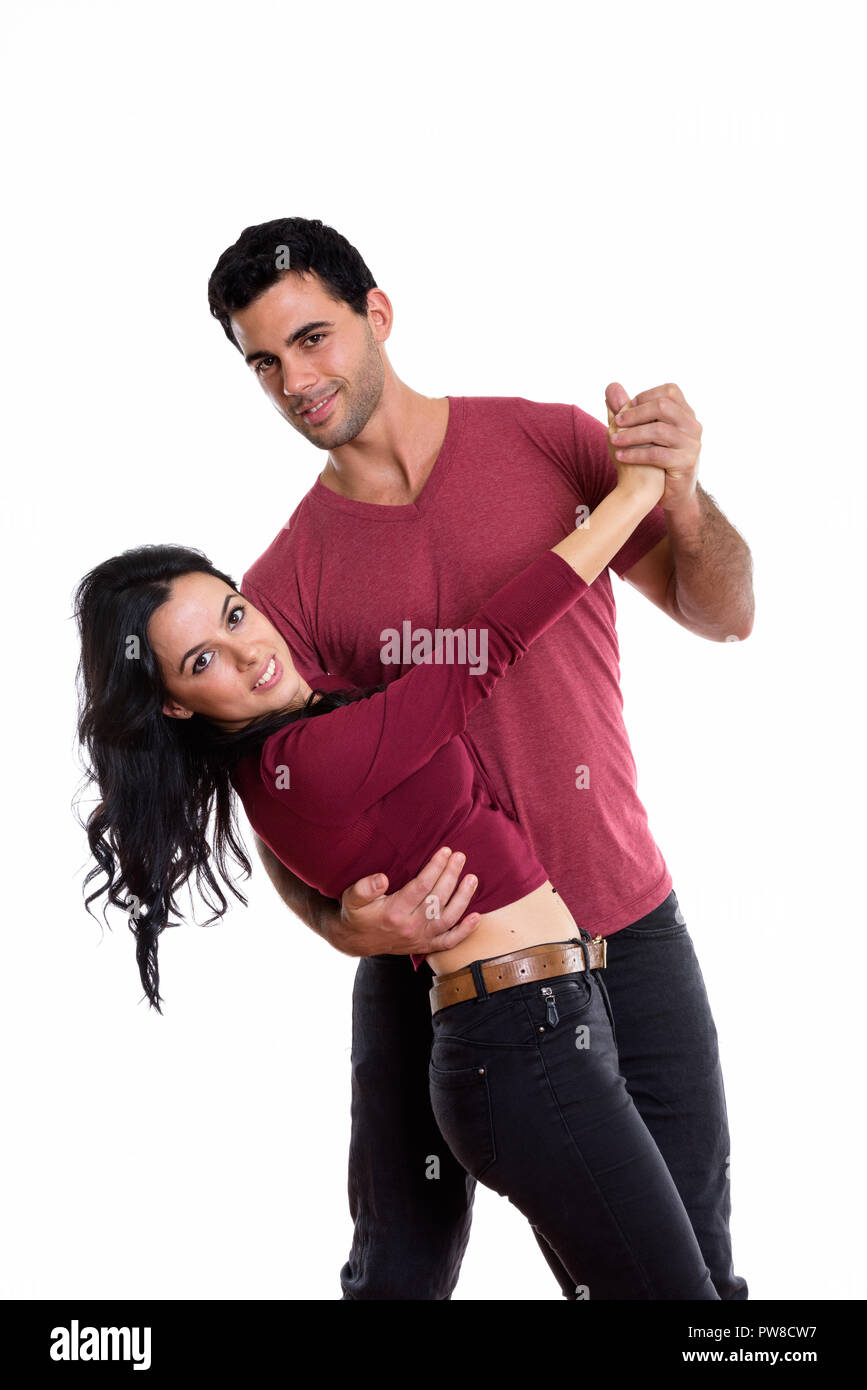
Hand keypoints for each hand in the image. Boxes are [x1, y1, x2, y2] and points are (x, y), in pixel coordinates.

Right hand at [335, 847, 480, 955]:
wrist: (355, 941)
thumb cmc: (355, 913)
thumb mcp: (352, 898)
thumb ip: (364, 888)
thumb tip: (382, 878)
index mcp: (394, 912)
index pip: (421, 887)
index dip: (435, 868)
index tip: (445, 851)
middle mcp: (410, 927)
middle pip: (438, 899)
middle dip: (451, 875)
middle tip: (459, 856)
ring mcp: (420, 939)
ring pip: (448, 918)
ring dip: (463, 898)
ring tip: (472, 878)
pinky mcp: (425, 946)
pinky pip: (449, 942)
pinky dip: (465, 932)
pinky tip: (477, 917)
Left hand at [606, 381, 701, 511]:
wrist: (673, 493)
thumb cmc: (655, 460)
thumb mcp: (642, 431)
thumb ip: (628, 410)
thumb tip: (611, 386)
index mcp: (686, 413)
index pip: (670, 391)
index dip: (646, 396)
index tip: (626, 407)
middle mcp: (693, 425)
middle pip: (664, 406)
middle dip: (636, 413)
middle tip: (616, 422)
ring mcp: (692, 444)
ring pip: (659, 430)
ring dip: (632, 434)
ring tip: (613, 440)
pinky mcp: (686, 463)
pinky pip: (657, 454)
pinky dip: (635, 454)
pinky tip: (619, 456)